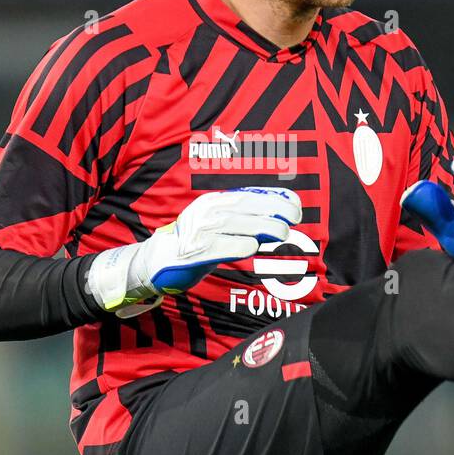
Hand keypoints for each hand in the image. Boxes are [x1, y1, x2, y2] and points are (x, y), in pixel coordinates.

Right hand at [86, 186, 300, 316]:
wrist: (157, 259)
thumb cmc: (196, 242)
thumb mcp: (219, 225)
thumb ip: (245, 222)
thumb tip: (279, 223)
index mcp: (215, 202)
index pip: (250, 195)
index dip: (274, 199)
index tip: (296, 205)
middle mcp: (207, 211)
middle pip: (245, 206)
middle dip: (273, 211)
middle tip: (294, 219)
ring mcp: (199, 231)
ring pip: (235, 224)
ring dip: (261, 227)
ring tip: (282, 233)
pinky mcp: (193, 252)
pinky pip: (218, 247)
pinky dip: (236, 246)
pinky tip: (252, 248)